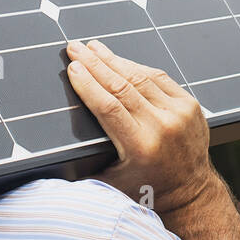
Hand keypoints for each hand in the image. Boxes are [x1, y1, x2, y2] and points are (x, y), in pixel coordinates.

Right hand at [65, 39, 214, 214]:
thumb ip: (84, 173)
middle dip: (95, 63)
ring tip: (93, 47)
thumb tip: (48, 170)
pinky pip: (159, 77)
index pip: (108, 106)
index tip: (72, 67)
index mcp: (141, 147)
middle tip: (75, 47)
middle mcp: (163, 126)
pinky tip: (120, 60)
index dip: (88, 84)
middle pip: (122, 86)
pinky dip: (137, 67)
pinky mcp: (189, 104)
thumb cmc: (148, 191)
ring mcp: (179, 113)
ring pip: (140, 77)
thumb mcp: (113, 187)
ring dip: (114, 60)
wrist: (191, 193)